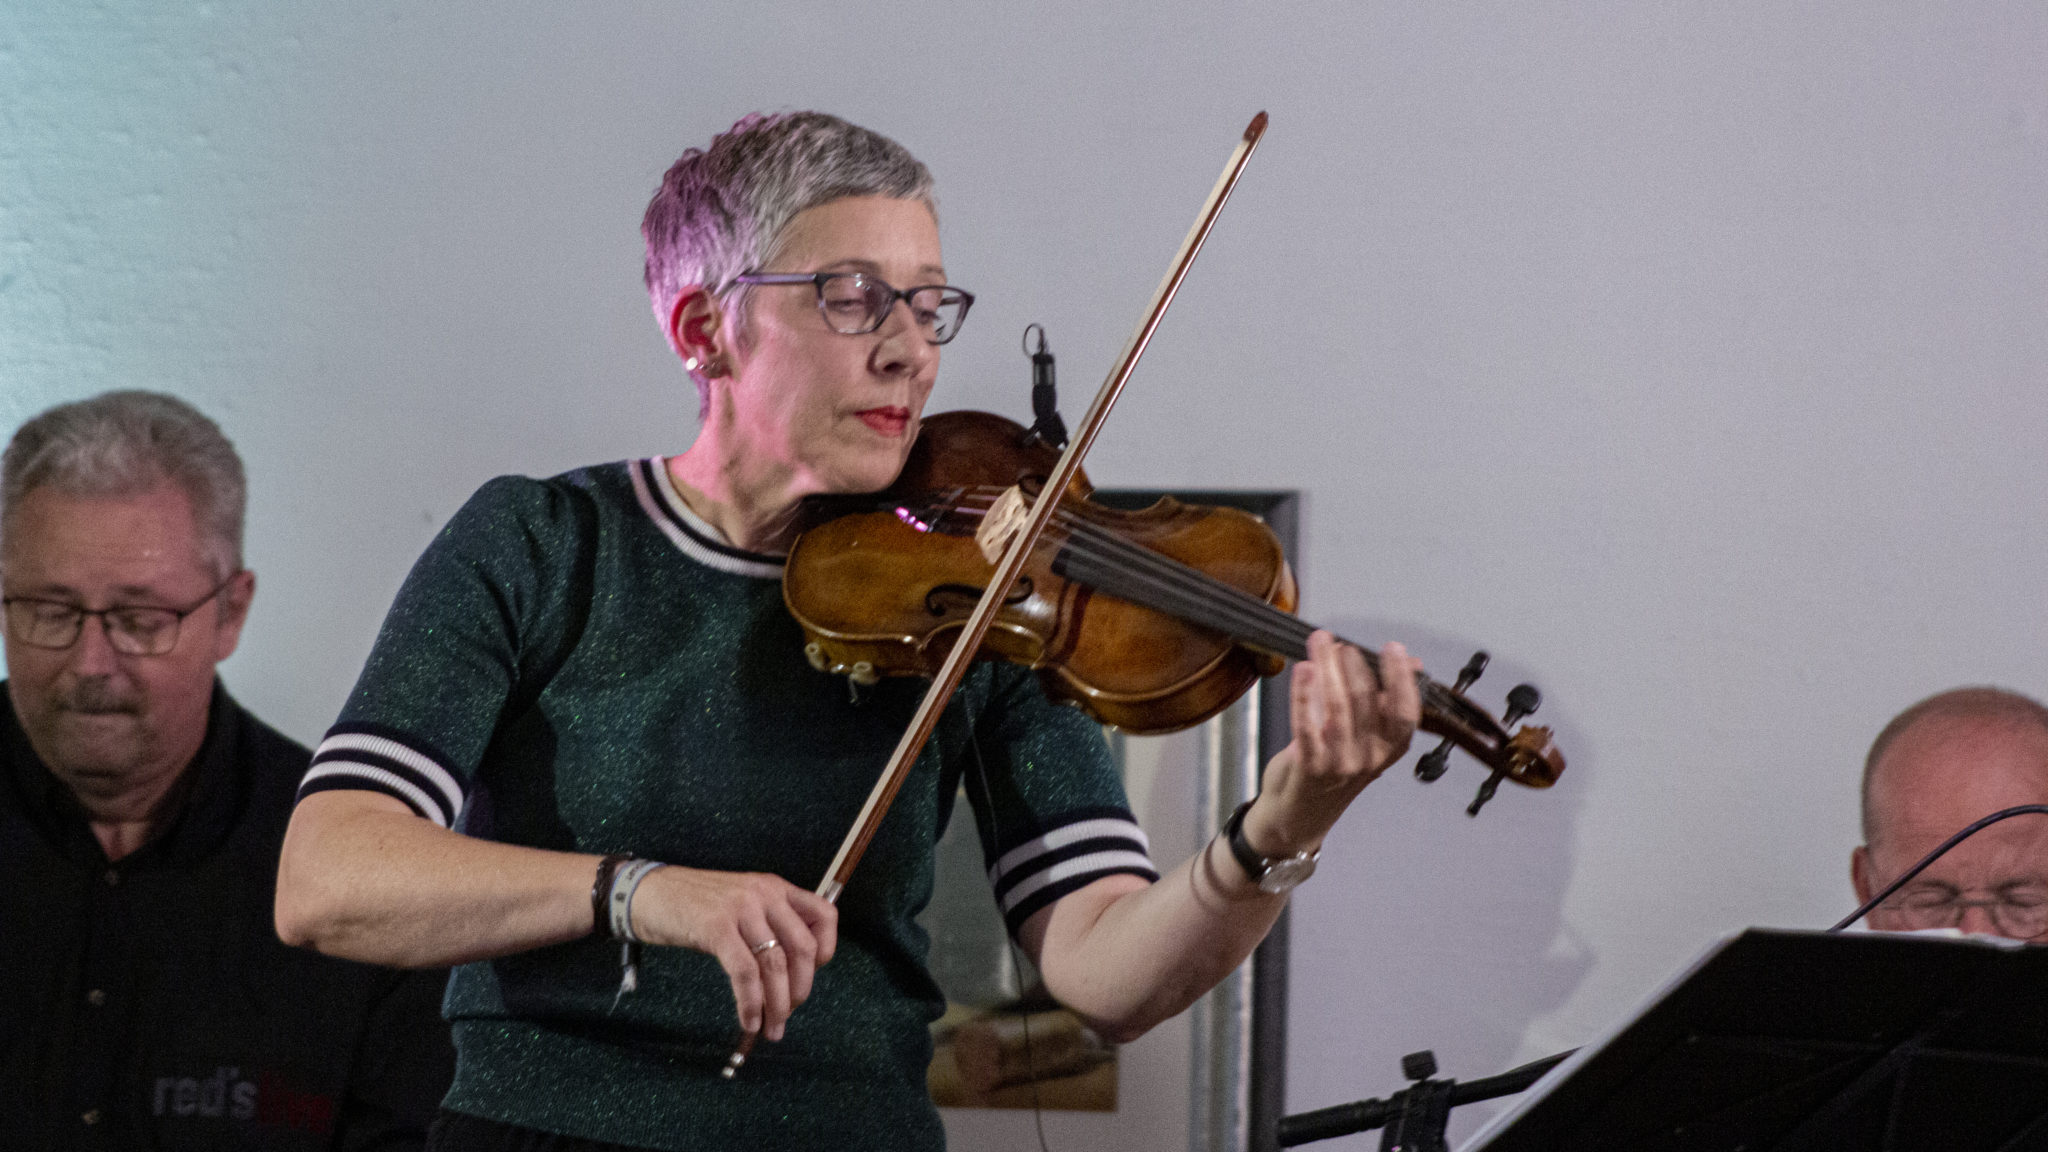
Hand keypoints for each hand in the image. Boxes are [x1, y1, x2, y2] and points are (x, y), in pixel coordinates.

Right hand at [628, 866, 836, 1041]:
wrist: (649, 894)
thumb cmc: (695, 906)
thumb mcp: (742, 905)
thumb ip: (768, 927)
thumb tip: (790, 977)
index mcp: (776, 888)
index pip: (824, 916)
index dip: (826, 952)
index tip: (809, 977)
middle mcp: (764, 894)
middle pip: (803, 948)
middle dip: (800, 989)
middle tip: (788, 1013)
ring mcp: (741, 909)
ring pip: (775, 965)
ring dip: (777, 1005)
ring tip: (771, 1029)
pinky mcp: (716, 927)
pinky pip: (744, 973)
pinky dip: (750, 1003)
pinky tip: (748, 1021)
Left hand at [1246, 633, 1420, 856]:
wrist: (1299, 815)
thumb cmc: (1333, 768)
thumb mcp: (1367, 737)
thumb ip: (1384, 700)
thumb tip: (1411, 663)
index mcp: (1390, 748)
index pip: (1405, 712)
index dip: (1400, 679)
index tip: (1392, 648)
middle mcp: (1371, 758)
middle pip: (1368, 703)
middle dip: (1354, 666)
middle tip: (1340, 643)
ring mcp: (1341, 764)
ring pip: (1338, 709)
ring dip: (1328, 670)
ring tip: (1320, 644)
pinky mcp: (1310, 767)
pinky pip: (1307, 725)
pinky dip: (1303, 694)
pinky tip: (1302, 670)